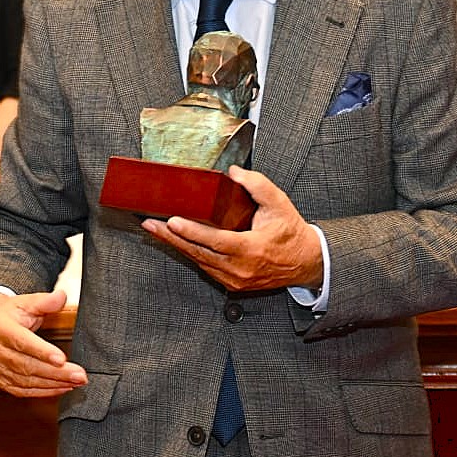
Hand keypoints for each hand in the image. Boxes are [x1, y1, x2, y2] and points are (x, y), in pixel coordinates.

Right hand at [0, 289, 83, 397]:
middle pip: (28, 365)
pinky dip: (44, 392)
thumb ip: (45, 301)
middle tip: (80, 376)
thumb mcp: (24, 302)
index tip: (62, 359)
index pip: (22, 341)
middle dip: (56, 373)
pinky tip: (62, 388)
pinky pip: (22, 391)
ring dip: (54, 384)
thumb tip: (62, 296)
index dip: (42, 352)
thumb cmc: (8, 314)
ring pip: (27, 381)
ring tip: (76, 382)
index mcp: (0, 327)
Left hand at [141, 166, 322, 292]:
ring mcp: (236, 280)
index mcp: (252, 249)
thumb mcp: (279, 204)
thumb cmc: (291, 233)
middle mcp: (241, 269)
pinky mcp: (233, 284)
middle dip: (171, 238)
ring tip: (156, 231)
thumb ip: (257, 185)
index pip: (216, 241)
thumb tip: (234, 172)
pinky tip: (177, 242)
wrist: (306, 262)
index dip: (192, 232)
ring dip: (176, 246)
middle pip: (199, 253)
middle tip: (150, 224)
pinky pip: (206, 268)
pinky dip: (191, 254)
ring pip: (199, 262)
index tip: (172, 221)